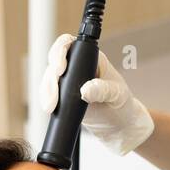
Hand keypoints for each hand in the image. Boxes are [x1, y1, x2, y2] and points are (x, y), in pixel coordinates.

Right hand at [37, 32, 153, 156]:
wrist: (120, 124)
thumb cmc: (123, 103)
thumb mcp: (117, 94)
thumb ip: (103, 90)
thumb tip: (85, 90)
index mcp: (91, 58)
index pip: (69, 45)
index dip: (60, 52)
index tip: (60, 69)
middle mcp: (77, 67)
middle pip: (54, 63)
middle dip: (50, 79)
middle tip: (54, 96)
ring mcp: (68, 82)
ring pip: (49, 80)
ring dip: (46, 92)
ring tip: (51, 107)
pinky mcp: (63, 97)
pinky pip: (49, 94)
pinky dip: (47, 100)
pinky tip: (50, 108)